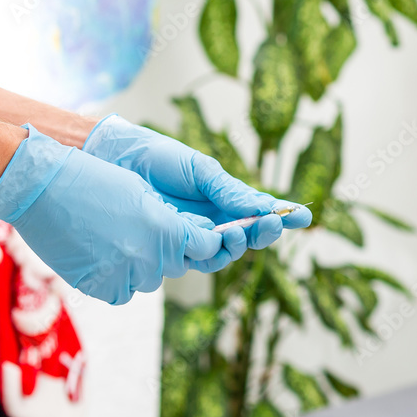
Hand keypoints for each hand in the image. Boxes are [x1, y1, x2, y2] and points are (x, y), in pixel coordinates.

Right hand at [0, 125, 235, 304]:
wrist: (41, 189)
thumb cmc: (95, 181)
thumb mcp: (144, 194)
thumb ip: (172, 220)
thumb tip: (195, 237)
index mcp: (166, 231)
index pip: (206, 247)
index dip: (205, 240)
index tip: (198, 235)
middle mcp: (149, 259)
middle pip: (177, 264)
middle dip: (169, 250)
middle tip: (144, 231)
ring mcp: (123, 276)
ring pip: (150, 279)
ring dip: (142, 264)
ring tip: (116, 237)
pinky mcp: (100, 289)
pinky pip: (123, 291)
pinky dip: (118, 277)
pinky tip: (101, 253)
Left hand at [82, 114, 310, 250]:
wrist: (110, 160)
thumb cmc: (155, 158)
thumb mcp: (200, 169)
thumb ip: (229, 190)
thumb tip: (263, 206)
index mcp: (224, 201)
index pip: (260, 212)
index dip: (283, 217)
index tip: (306, 216)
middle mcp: (211, 222)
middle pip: (247, 237)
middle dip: (264, 232)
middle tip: (273, 223)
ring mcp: (190, 237)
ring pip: (224, 253)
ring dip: (239, 244)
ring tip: (240, 230)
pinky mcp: (167, 248)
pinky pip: (193, 258)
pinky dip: (209, 250)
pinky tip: (215, 237)